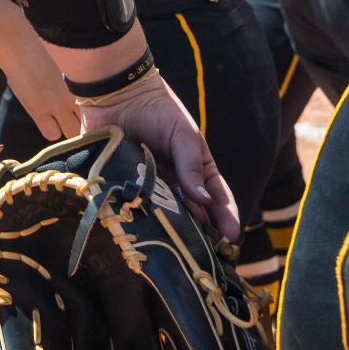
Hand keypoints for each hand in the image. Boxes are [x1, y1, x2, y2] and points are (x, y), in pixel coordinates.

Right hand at [0, 33, 82, 143]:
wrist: (19, 46)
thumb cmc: (44, 50)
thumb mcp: (70, 66)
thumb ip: (81, 82)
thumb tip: (90, 96)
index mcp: (86, 85)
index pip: (100, 111)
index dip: (93, 115)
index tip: (86, 112)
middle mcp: (73, 97)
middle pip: (88, 125)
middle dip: (82, 123)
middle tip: (73, 117)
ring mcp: (56, 105)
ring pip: (71, 134)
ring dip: (67, 128)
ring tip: (59, 118)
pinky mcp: (38, 111)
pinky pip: (51, 134)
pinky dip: (51, 130)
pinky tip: (47, 119)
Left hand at [79, 74, 238, 240]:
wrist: (117, 93)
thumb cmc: (158, 110)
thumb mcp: (183, 135)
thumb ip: (192, 166)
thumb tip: (205, 201)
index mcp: (197, 171)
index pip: (217, 200)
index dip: (226, 221)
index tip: (232, 241)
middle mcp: (174, 183)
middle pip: (191, 215)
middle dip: (199, 234)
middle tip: (203, 256)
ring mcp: (149, 185)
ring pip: (163, 215)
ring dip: (169, 230)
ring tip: (176, 248)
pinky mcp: (124, 183)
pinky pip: (132, 205)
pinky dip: (138, 217)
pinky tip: (142, 231)